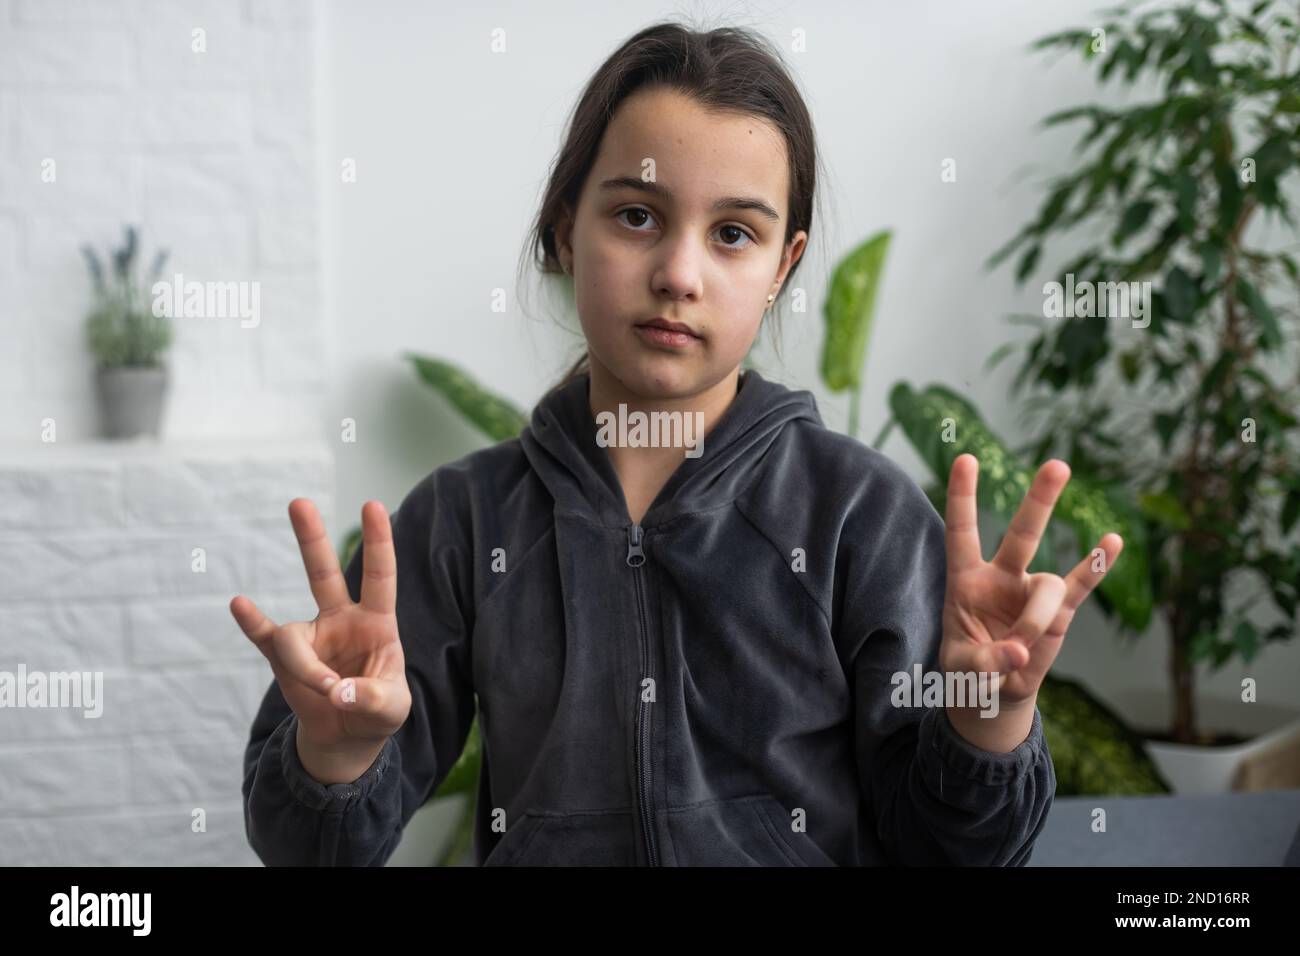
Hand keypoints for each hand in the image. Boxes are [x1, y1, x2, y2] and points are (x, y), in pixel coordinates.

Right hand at [230, 499, 411, 762]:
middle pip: (323, 573)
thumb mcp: (391, 708)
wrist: (347, 736)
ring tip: (327, 692)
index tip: (373, 504)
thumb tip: (336, 691)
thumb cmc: (378, 712)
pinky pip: (263, 637)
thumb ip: (370, 697)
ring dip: (306, 669)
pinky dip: (252, 623)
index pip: (379, 575)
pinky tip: (239, 604)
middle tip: (298, 502)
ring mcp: (311, 636)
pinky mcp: (284, 659)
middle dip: (311, 539)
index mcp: (376, 623)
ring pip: (292, 639)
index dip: (378, 542)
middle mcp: (341, 620)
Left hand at [939, 455, 1121, 723]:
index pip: (962, 530)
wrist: (995, 692)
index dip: (963, 496)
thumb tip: (1021, 653)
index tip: (967, 457)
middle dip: (1039, 501)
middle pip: (1022, 532)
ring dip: (1035, 622)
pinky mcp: (1060, 613)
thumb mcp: (964, 669)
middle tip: (1058, 465)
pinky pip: (1080, 586)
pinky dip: (1096, 566)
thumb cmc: (970, 670)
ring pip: (1046, 590)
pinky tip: (1111, 542)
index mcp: (965, 579)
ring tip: (1021, 653)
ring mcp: (1032, 592)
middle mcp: (1002, 577)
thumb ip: (985, 660)